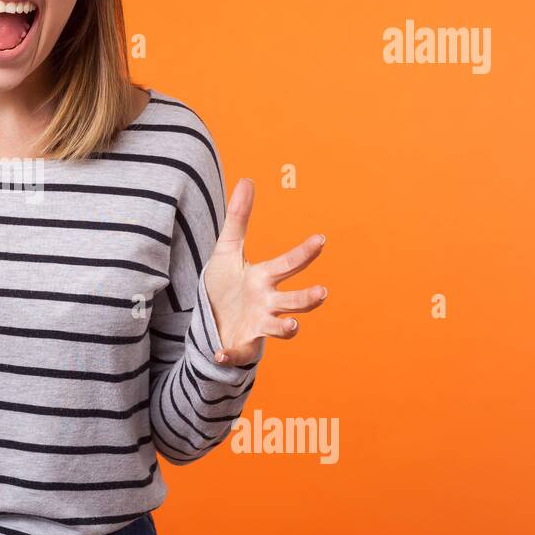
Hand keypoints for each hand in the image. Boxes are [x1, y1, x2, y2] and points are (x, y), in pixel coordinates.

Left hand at [203, 178, 327, 366]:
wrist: (212, 320)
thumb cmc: (226, 284)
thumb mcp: (226, 250)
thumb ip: (238, 218)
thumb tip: (248, 179)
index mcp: (265, 278)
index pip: (287, 264)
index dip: (303, 253)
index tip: (320, 239)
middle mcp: (267, 303)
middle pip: (293, 301)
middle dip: (307, 298)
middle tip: (322, 293)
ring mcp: (256, 326)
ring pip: (278, 329)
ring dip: (286, 329)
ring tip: (293, 327)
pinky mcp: (240, 346)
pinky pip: (238, 352)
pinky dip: (229, 355)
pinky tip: (218, 353)